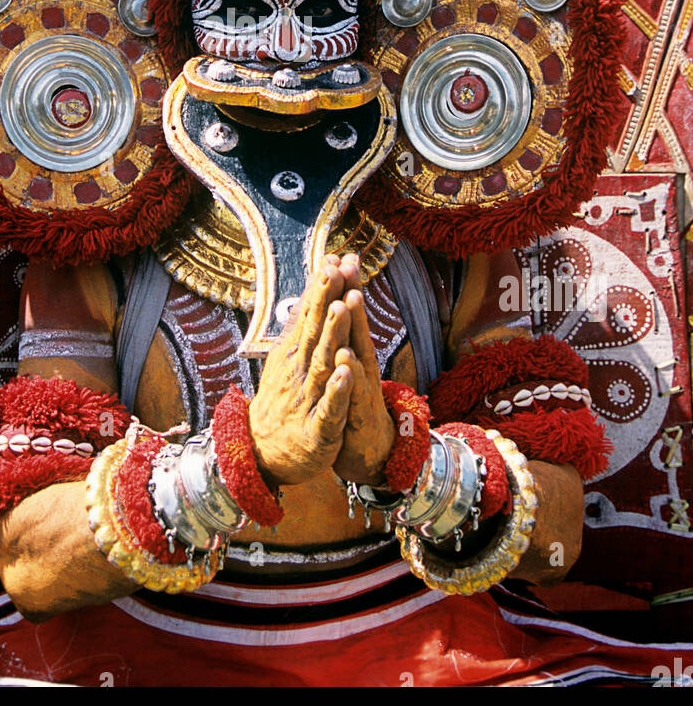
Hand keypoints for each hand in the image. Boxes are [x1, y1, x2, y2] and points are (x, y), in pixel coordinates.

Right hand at [248, 260, 354, 487]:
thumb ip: (302, 323)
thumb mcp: (288, 358)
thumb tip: (313, 285)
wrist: (263, 453)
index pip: (309, 315)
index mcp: (294, 353)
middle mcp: (299, 371)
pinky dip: (338, 390)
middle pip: (315, 332)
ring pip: (322, 364)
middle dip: (326, 300)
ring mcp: (308, 399)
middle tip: (334, 270)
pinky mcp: (318, 429)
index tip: (333, 257)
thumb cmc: (283, 399)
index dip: (322, 288)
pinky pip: (330, 408)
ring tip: (340, 308)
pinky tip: (346, 372)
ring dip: (332, 336)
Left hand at [331, 254, 395, 484]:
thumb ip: (343, 335)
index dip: (343, 286)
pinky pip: (350, 394)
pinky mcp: (355, 415)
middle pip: (356, 326)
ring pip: (356, 354)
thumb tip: (338, 301)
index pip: (346, 314)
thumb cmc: (350, 402)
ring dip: (353, 329)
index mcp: (351, 351)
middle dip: (352, 295)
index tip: (339, 253)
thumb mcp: (345, 366)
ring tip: (349, 302)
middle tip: (350, 264)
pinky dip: (348, 378)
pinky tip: (347, 361)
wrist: (367, 451)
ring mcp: (359, 389)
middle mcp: (360, 364)